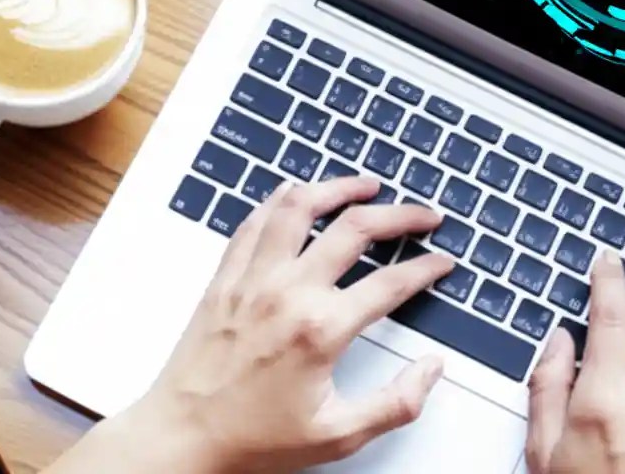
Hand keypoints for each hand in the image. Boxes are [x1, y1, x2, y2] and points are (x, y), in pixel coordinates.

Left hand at [48, 177, 454, 473]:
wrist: (182, 438)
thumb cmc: (252, 440)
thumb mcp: (338, 435)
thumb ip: (396, 403)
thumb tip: (431, 370)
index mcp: (321, 329)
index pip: (391, 282)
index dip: (427, 268)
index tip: (442, 262)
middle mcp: (288, 293)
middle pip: (355, 228)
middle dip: (400, 215)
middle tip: (423, 215)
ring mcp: (252, 279)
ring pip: (299, 207)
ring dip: (338, 188)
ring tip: (366, 184)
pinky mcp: (224, 278)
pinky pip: (254, 222)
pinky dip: (280, 200)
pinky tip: (296, 195)